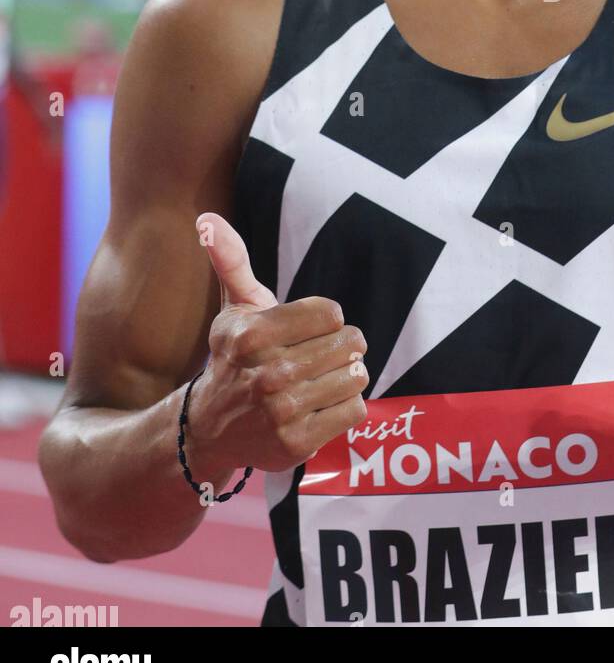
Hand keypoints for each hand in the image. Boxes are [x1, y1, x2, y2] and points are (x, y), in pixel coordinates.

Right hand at [188, 212, 368, 476]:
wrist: (210, 429)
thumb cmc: (234, 358)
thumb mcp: (233, 308)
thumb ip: (230, 260)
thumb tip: (207, 219)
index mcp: (253, 334)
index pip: (332, 312)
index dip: (325, 319)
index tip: (306, 329)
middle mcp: (268, 373)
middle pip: (349, 343)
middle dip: (341, 346)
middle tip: (318, 355)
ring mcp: (282, 412)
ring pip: (356, 376)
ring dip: (346, 375)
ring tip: (322, 379)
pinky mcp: (297, 443)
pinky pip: (355, 410)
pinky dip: (347, 405)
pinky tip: (322, 404)